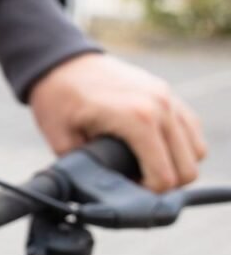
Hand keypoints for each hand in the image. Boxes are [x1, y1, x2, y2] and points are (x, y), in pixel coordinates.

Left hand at [29, 52, 207, 192]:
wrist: (59, 60)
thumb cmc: (58, 97)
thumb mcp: (62, 139)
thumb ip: (85, 170)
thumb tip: (98, 193)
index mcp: (137, 119)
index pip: (164, 177)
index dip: (147, 194)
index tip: (127, 191)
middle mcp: (161, 107)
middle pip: (187, 169)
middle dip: (165, 185)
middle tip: (137, 183)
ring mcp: (168, 97)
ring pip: (196, 150)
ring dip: (177, 165)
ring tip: (148, 168)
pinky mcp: (168, 92)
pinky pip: (191, 129)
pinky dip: (182, 145)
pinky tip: (157, 150)